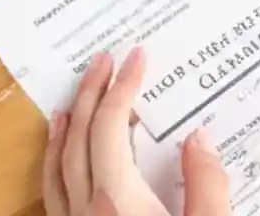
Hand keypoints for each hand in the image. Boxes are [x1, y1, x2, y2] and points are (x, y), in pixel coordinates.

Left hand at [44, 48, 230, 215]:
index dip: (122, 88)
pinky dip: (54, 165)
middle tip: (103, 60)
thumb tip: (200, 138)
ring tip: (72, 100)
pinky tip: (59, 157)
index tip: (136, 57)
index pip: (110, 129)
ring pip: (58, 168)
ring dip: (67, 128)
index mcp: (118, 199)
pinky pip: (53, 195)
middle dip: (91, 95)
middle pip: (79, 140)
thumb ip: (206, 186)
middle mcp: (86, 209)